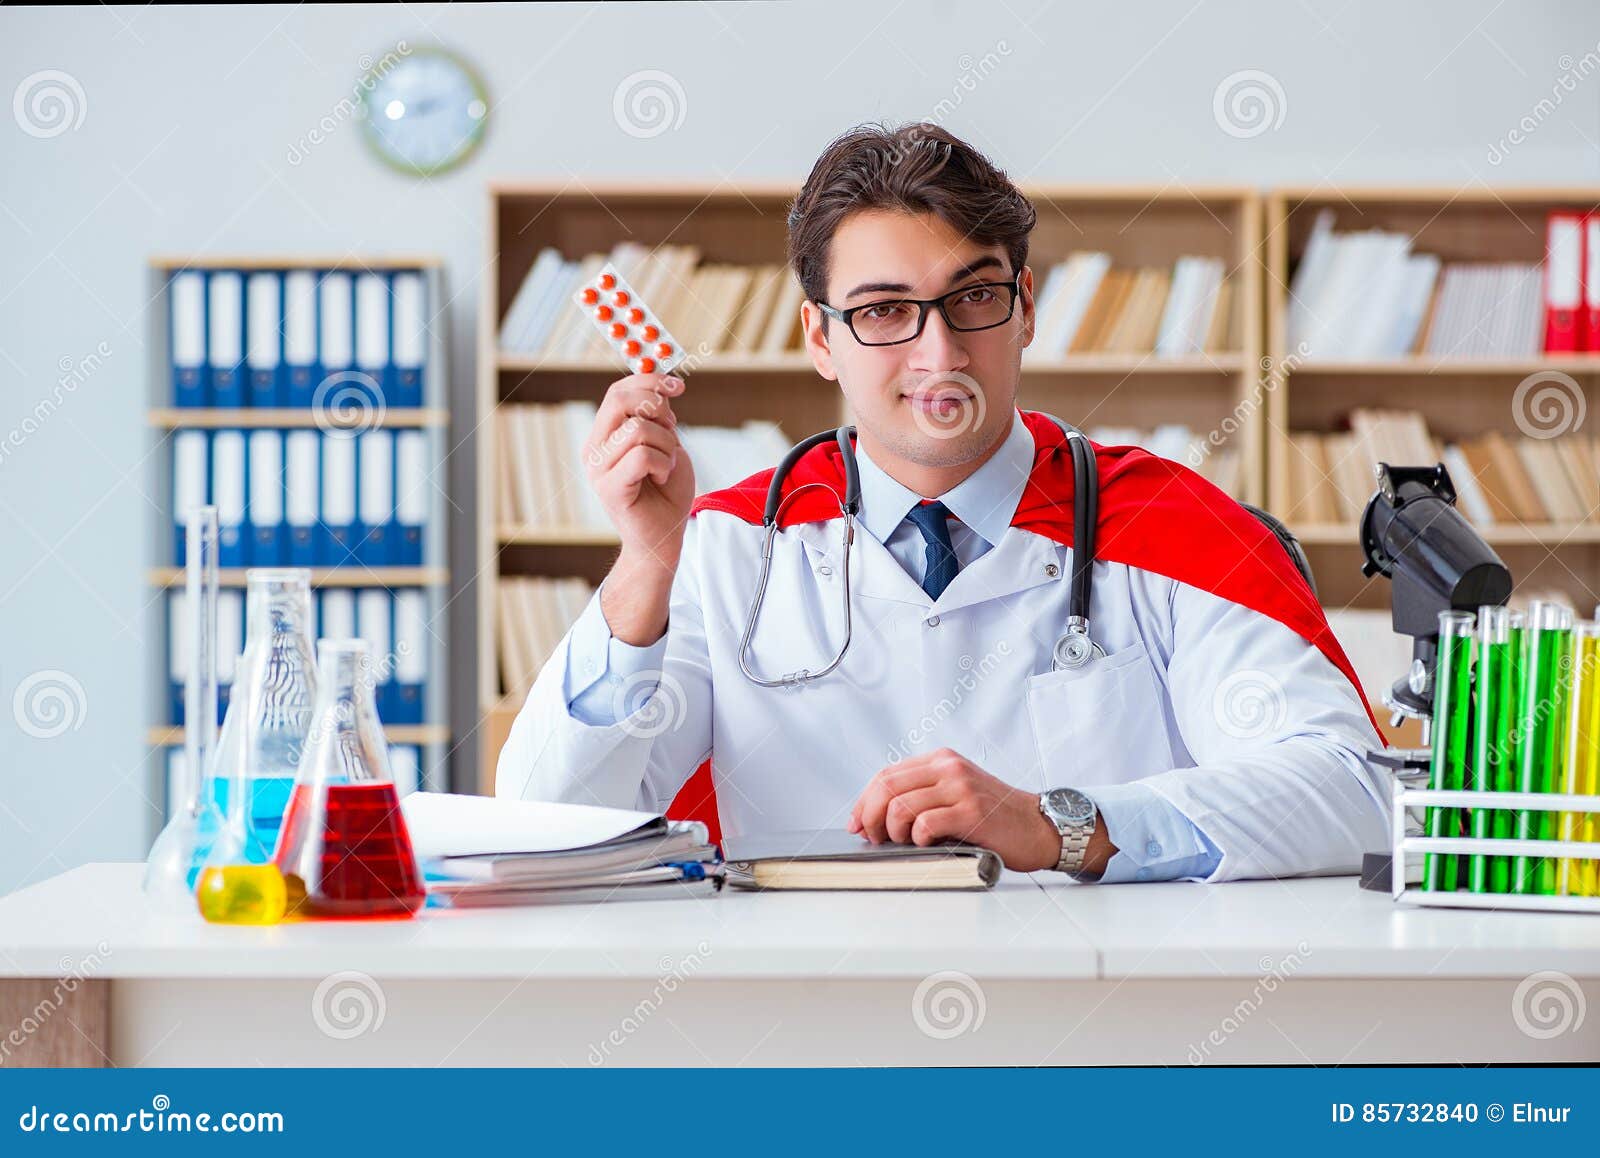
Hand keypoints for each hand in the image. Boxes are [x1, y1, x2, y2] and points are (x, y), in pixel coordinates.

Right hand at [585, 372, 695, 564]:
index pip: (618, 390)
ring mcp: (598, 469)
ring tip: (666, 465)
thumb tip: (661, 385)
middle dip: (657, 407)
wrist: (665, 535)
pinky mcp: (609, 488)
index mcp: (603, 434)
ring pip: (638, 428)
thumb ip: (657, 416)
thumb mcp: (666, 442)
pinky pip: (642, 456)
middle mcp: (593, 448)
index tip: (679, 386)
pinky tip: (661, 477)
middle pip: (620, 400)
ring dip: (667, 444)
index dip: (649, 380)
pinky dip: (663, 463)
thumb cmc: (666, 490)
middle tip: (672, 430)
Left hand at [845, 748, 1064, 872]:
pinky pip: (925, 824)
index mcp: (941, 760)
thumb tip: (874, 818)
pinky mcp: (971, 812)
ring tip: (905, 842)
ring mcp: (961, 788)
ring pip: (900, 806)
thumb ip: (922, 795)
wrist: (1039, 826)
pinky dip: (918, 839)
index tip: (856, 824)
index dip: (863, 801)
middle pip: (886, 787)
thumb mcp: (956, 792)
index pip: (886, 775)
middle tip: (874, 839)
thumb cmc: (996, 816)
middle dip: (870, 817)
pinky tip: (928, 844)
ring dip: (893, 832)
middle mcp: (949, 768)